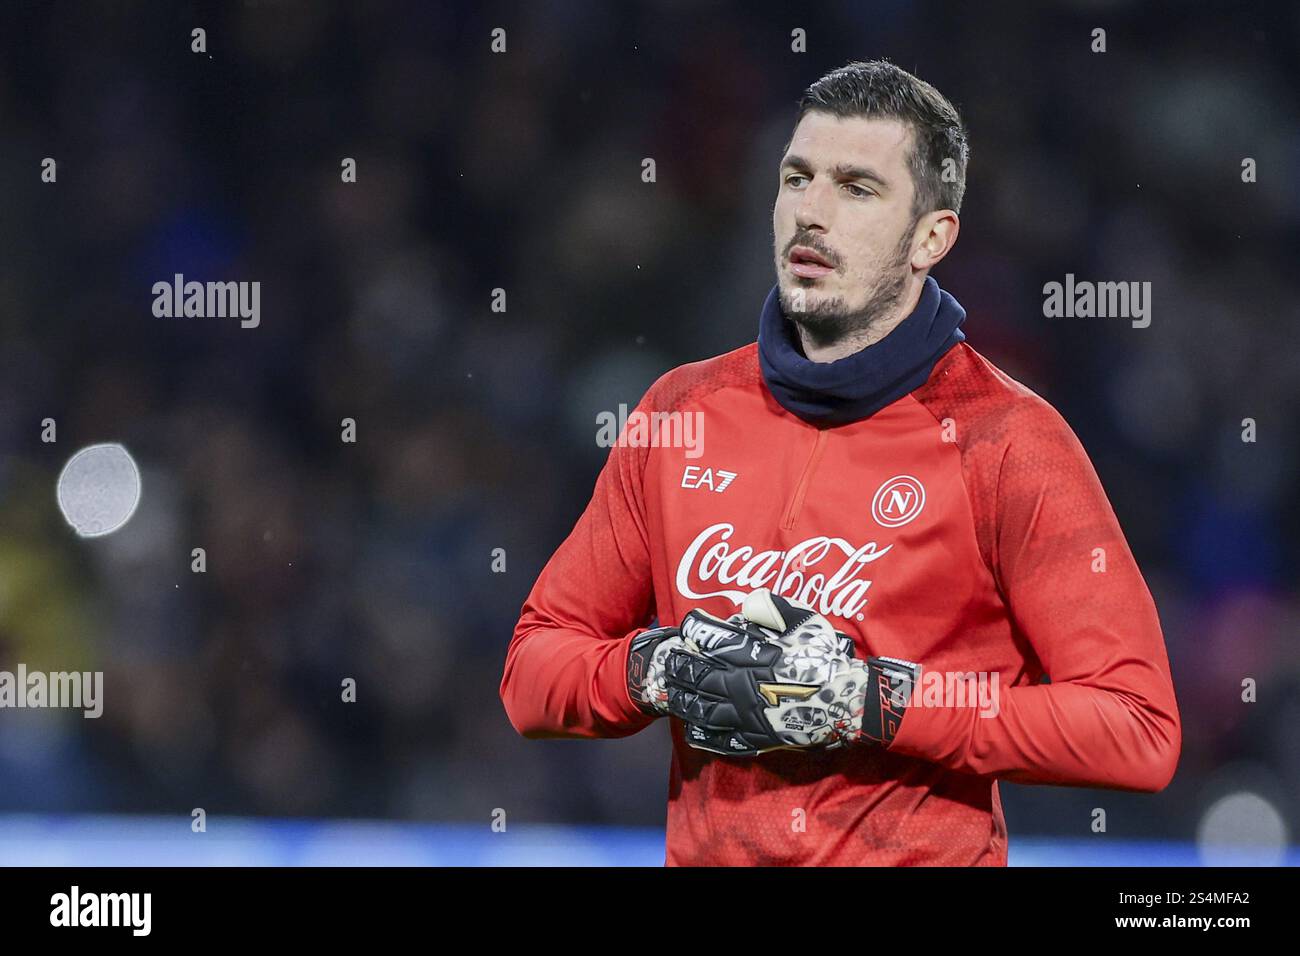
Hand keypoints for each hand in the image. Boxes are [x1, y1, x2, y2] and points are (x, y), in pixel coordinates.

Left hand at [670, 589, 919, 755]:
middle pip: (698, 677)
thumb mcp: (803, 622)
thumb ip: (772, 608)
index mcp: (750, 655)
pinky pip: (721, 738)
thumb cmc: (824, 658)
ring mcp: (746, 715)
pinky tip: (692, 729)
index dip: (695, 632)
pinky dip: (703, 735)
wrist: (846, 701)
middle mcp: (741, 685)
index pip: (710, 641)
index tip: (686, 628)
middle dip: (680, 667)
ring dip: (684, 700)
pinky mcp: (755, 737)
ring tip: (674, 693)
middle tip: (671, 661)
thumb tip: (747, 602)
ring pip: (702, 710)